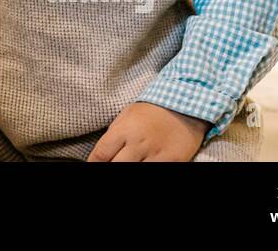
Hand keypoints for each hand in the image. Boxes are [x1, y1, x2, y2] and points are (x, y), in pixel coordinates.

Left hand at [85, 102, 209, 161]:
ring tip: (128, 163)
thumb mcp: (127, 114)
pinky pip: (155, 171)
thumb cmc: (152, 110)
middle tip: (111, 164)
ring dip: (127, 170)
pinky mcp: (173, 161)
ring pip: (134, 171)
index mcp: (124, 130)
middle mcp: (138, 143)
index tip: (93, 164)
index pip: (101, 154)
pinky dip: (147, 170)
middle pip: (116, 166)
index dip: (93, 162)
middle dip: (109, 168)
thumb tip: (102, 153)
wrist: (184, 105)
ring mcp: (156, 154)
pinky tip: (144, 164)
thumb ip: (115, 134)